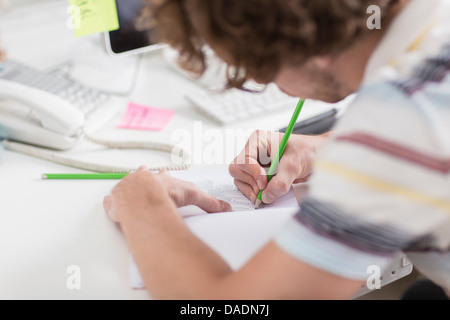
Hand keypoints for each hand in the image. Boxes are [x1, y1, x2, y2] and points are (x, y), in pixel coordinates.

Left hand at [104, 167, 231, 222]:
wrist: (143, 197)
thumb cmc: (166, 193)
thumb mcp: (193, 195)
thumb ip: (209, 202)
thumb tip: (224, 207)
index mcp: (158, 178)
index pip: (162, 176)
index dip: (164, 177)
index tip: (164, 176)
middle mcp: (141, 180)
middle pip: (141, 178)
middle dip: (142, 180)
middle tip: (144, 186)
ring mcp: (127, 190)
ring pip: (126, 188)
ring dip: (127, 191)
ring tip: (129, 196)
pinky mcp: (115, 202)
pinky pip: (110, 202)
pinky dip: (112, 205)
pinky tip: (113, 206)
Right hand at [229, 130, 328, 203]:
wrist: (318, 156)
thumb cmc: (308, 151)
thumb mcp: (295, 164)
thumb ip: (281, 181)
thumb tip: (267, 196)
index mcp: (258, 140)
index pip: (244, 159)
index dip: (252, 172)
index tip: (264, 182)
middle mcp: (253, 151)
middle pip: (237, 170)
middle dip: (250, 182)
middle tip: (265, 190)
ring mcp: (254, 164)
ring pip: (240, 180)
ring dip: (252, 189)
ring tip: (268, 193)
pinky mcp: (258, 175)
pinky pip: (248, 186)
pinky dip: (255, 193)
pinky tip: (267, 194)